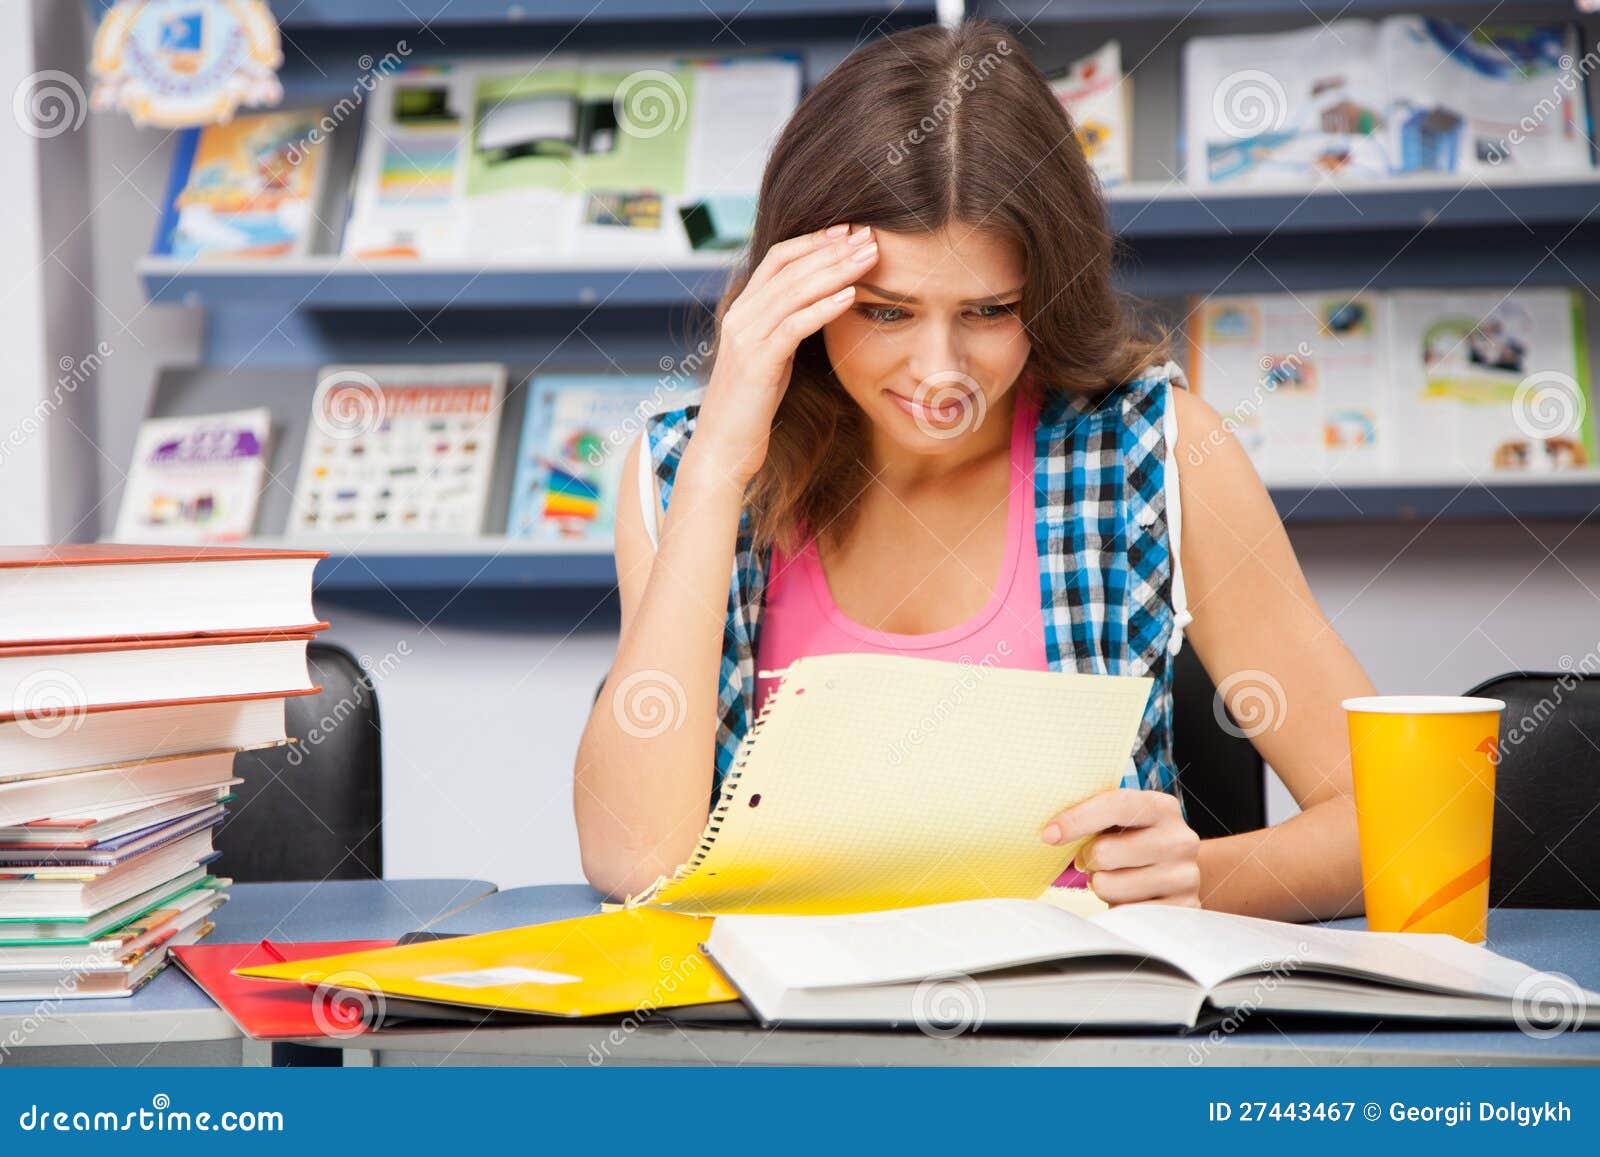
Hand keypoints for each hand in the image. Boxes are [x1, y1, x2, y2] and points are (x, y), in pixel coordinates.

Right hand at [691, 222, 878, 483]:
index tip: (849, 231)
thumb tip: (819, 306)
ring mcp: (745, 338)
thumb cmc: (751, 408)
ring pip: (794, 291)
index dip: (815, 241)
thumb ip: (786, 328)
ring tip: (869, 258)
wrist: (722, 449)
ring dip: (836, 271)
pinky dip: (823, 307)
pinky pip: (794, 326)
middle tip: (870, 236)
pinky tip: (850, 296)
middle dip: (833, 249)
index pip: (778, 258)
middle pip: (790, 267)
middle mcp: (740, 317)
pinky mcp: (757, 363)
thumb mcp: (770, 358)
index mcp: (742, 311)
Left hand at [1042, 789, 1201, 906]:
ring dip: (1101, 884)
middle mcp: (1179, 840)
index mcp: (1162, 807)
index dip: (1076, 820)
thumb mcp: (1122, 819)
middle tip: (1095, 860)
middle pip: (1103, 853)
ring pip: (1107, 886)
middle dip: (1088, 859)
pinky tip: (1130, 896)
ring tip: (1117, 877)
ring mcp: (1184, 878)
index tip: (1049, 835)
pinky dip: (1116, 906)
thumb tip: (1051, 832)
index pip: (1115, 806)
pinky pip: (1122, 913)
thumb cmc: (1136, 840)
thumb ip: (1093, 814)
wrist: (1179, 871)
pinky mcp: (1180, 910)